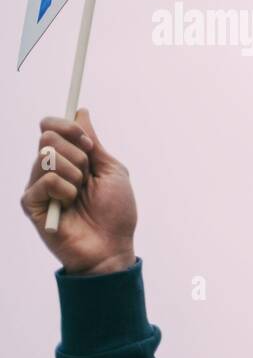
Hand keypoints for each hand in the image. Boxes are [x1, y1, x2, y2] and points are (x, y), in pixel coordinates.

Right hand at [20, 108, 137, 275]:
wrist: (111, 246)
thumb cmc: (116, 212)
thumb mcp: (111, 170)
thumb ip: (93, 143)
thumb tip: (80, 112)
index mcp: (69, 159)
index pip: (51, 127)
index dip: (67, 126)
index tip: (87, 142)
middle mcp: (49, 169)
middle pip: (47, 137)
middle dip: (77, 155)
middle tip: (87, 177)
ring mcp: (38, 185)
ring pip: (47, 156)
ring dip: (74, 174)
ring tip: (79, 195)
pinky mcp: (31, 203)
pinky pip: (45, 179)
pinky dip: (65, 190)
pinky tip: (68, 207)